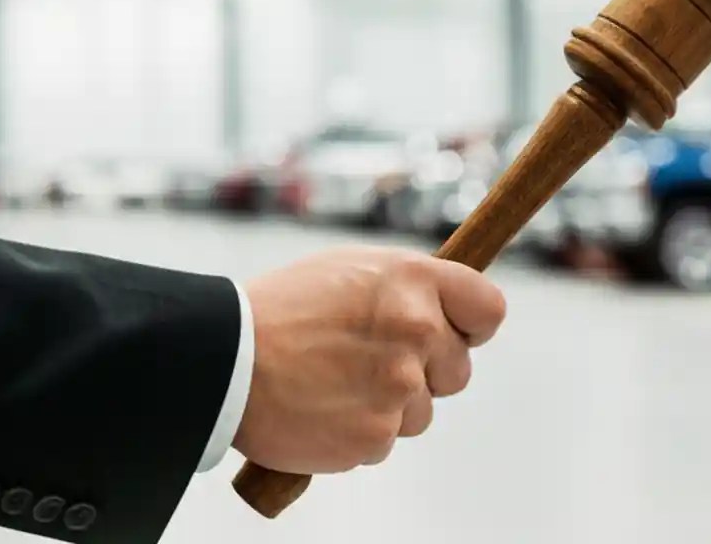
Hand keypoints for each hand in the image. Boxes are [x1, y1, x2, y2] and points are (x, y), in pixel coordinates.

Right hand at [232, 246, 505, 474]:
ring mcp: (398, 385)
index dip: (473, 327)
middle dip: (426, 372)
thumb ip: (409, 289)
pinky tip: (323, 408)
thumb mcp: (354, 270)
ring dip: (389, 406)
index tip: (457, 334)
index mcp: (414, 281)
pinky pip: (385, 440)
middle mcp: (416, 330)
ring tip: (335, 382)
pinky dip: (358, 432)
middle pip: (459, 370)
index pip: (488, 309)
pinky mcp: (375, 434)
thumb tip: (449, 313)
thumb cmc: (283, 308)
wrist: (222, 357)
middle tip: (371, 362)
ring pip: (422, 411)